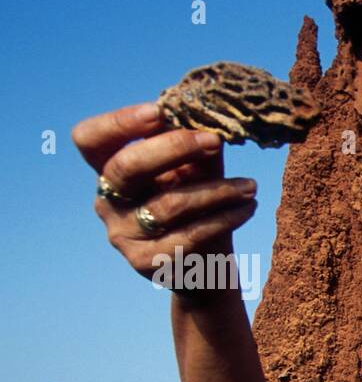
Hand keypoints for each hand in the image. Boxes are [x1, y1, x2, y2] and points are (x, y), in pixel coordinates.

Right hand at [72, 102, 257, 286]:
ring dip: (217, 189)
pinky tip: (249, 207)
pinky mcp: (147, 262)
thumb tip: (213, 114)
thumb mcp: (195, 173)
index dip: (118, 122)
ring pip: (168, 203)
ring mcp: (122, 234)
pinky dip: (225, 218)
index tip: (159, 112)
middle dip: (174, 148)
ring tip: (251, 185)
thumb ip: (197, 146)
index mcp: (109, 170)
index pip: (90, 139)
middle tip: (215, 140)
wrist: (205, 269)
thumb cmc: (198, 210)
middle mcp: (107, 201)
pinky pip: (190, 234)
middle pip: (126, 167)